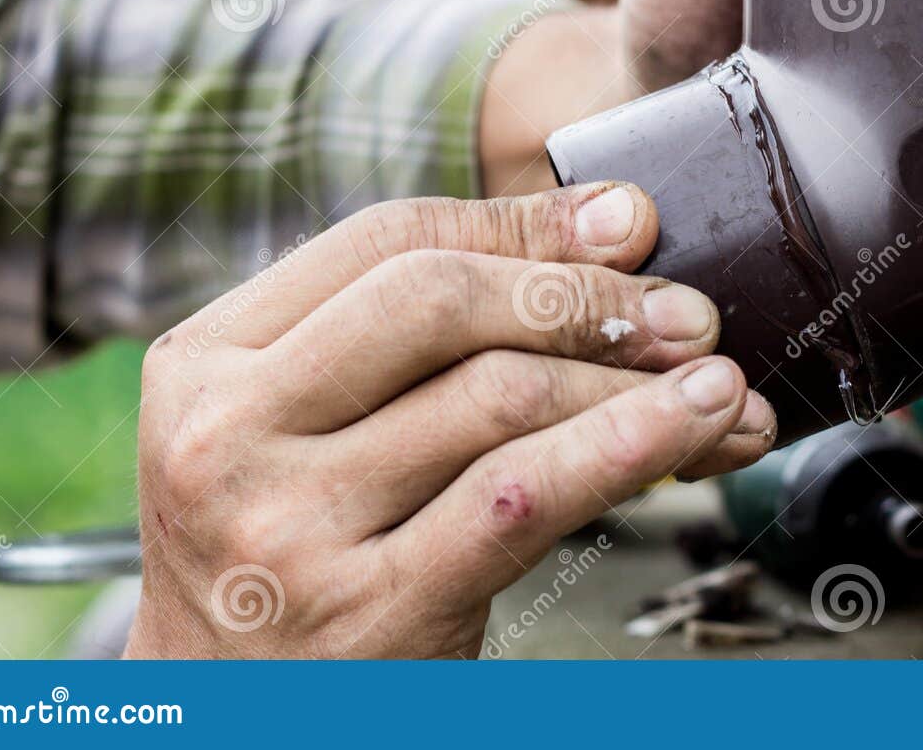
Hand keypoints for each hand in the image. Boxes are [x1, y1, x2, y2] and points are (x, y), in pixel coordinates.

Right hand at [124, 183, 774, 658]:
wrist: (235, 722)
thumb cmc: (291, 558)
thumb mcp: (304, 429)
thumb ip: (411, 336)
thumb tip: (608, 229)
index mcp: (205, 362)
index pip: (384, 240)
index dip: (522, 222)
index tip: (629, 225)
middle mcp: (228, 435)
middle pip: (440, 303)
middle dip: (586, 296)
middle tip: (687, 313)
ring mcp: (289, 526)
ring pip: (500, 396)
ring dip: (635, 380)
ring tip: (716, 382)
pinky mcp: (366, 612)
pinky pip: (523, 498)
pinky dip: (625, 447)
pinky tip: (692, 429)